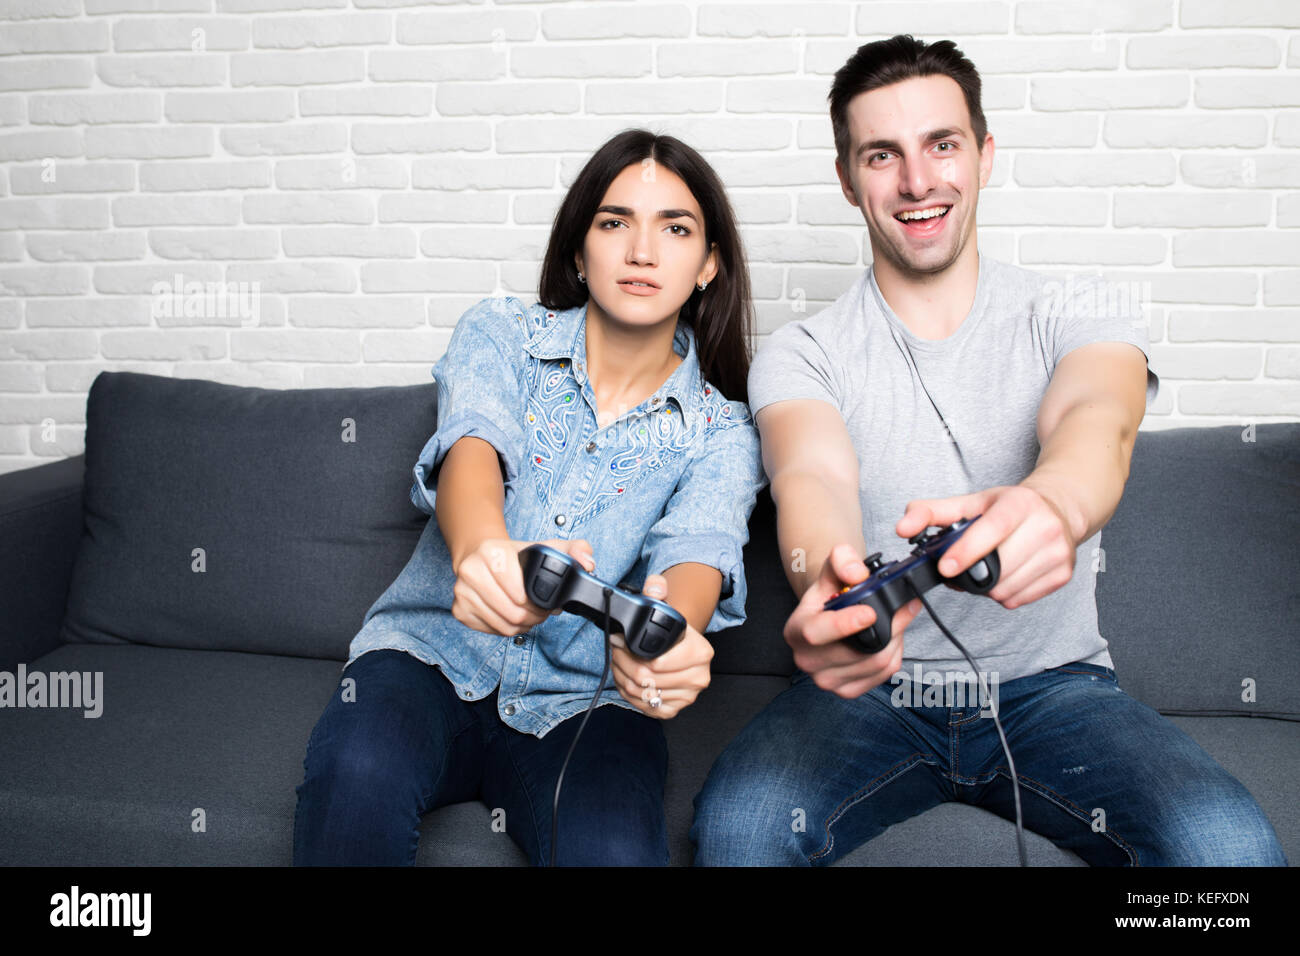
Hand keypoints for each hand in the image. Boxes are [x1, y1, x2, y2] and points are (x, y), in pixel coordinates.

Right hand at [451, 537, 594, 636]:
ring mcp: (462, 592)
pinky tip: (511, 615)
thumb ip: (574, 550)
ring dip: (522, 625)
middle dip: (533, 617)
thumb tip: (587, 563)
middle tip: (540, 611)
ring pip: (503, 625)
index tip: (545, 600)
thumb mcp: (546, 546)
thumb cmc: (514, 554)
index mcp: (491, 553)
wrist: (480, 553)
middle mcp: (471, 571)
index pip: (519, 593)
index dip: (538, 602)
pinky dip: (506, 628)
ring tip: (528, 613)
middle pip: (513, 612)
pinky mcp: (459, 610)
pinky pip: (490, 631)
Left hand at [608, 573, 712, 718]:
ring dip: (622, 677)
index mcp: (701, 653)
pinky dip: (629, 694)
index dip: (629, 651)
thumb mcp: (665, 606)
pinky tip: (627, 678)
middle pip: (646, 679)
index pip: (656, 663)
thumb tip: (654, 584)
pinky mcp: (674, 710)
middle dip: (622, 663)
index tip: (619, 640)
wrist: (681, 649)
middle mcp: (698, 678)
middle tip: (615, 650)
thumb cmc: (672, 632)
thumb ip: (657, 590)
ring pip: (640, 693)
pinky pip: (644, 707)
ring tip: (619, 662)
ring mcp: (687, 697)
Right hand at [784, 544, 923, 698]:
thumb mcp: (831, 570)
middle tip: (903, 607)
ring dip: (895, 639)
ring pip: (876, 663)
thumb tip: (856, 573)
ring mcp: (828, 680)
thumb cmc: (830, 595)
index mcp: (796, 631)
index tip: (870, 613)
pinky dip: (895, 654)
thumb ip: (842, 560)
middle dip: (887, 628)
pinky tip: (890, 638)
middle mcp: (807, 661)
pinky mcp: (848, 690)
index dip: (844, 625)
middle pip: (856, 652)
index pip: (815, 634)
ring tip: (896, 620)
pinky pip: (884, 675)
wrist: (829, 618)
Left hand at [896, 483, 1077, 610]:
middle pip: (999, 567)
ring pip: (1007, 588)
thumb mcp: (970, 503)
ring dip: (986, 587)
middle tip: (960, 566)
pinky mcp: (1064, 574)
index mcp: (1020, 503)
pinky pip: (1020, 599)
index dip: (968, 551)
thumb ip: (930, 512)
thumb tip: (902, 528)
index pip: (993, 529)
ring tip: (986, 568)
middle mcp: (1046, 526)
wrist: (1057, 509)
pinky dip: (1004, 594)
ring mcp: (1058, 552)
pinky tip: (1005, 575)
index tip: (946, 567)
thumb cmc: (1008, 507)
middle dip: (972, 573)